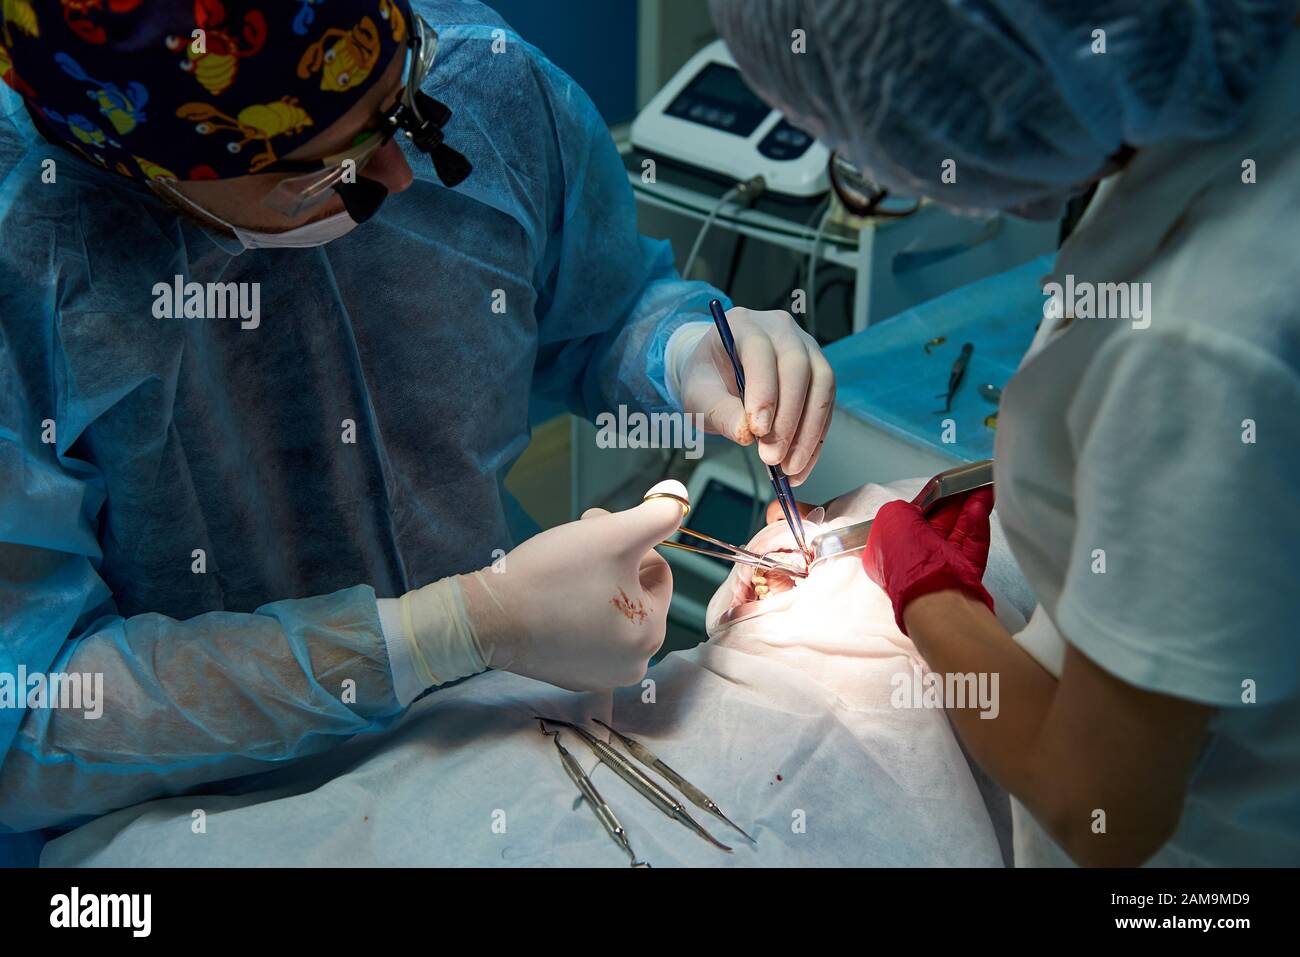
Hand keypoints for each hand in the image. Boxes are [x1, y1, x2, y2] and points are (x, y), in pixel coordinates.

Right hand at [457, 495, 683, 691]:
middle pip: (634, 592)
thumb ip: (657, 516)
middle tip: (576, 551)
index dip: (626, 545)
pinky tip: (548, 601)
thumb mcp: (614, 535)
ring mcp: (599, 674)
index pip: (656, 571)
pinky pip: (586, 631)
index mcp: (651, 635)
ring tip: (561, 575)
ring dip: (593, 585)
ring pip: (610, 609)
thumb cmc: (553, 575)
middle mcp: (632, 665)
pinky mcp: (569, 675)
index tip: (593, 537)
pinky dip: (573, 611)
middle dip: (610, 564)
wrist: (486, 617)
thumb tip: (680, 503)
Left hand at [676, 307, 833, 483]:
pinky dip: (815, 438)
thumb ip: (719, 412)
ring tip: (789, 467)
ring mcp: (805, 348)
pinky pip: (826, 405)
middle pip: (798, 368)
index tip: (758, 430)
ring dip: (808, 433)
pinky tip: (801, 464)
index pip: (760, 351)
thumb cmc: (708, 380)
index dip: (763, 390)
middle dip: (788, 418)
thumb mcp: (699, 396)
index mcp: (744, 324)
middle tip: (773, 456)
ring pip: (821, 386)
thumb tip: (746, 434)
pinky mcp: (818, 373)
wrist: (719, 375)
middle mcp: (780, 330)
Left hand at [862, 487, 994, 633]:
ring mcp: (939, 570)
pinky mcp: (963, 574)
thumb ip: (901, 508)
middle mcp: (912, 562)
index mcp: (886, 552)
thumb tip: (913, 508)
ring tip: (982, 490)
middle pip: (936, 527)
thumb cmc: (903, 556)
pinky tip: (981, 507)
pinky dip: (976, 526)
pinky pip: (970, 545)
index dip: (922, 507)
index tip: (938, 492)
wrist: (929, 592)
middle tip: (967, 485)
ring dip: (969, 510)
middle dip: (952, 505)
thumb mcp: (889, 517)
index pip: (905, 525)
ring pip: (956, 534)